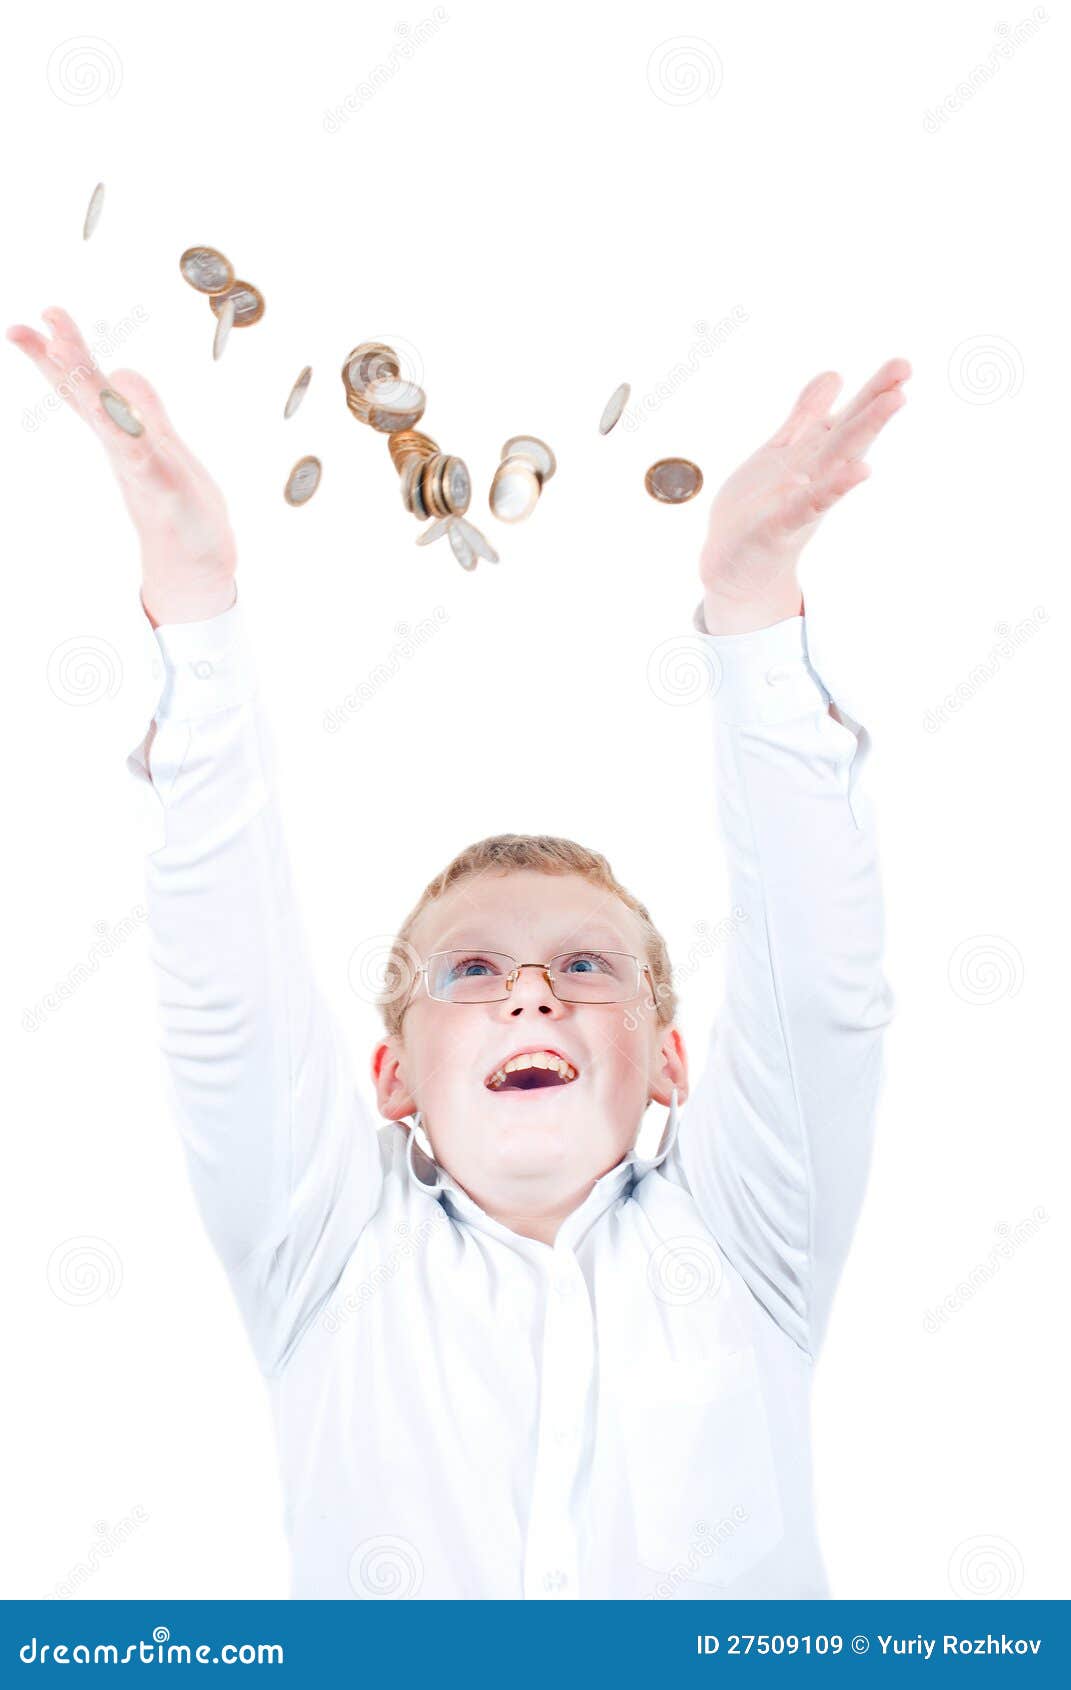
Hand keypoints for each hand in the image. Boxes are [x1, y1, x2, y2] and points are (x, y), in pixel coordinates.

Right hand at [7, 306, 236, 626]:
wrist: (198, 557)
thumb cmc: (179, 501)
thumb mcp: (161, 441)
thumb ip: (143, 406)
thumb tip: (122, 371)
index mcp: (122, 430)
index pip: (86, 385)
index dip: (64, 352)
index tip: (43, 316)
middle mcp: (124, 444)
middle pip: (87, 397)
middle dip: (63, 360)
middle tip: (21, 328)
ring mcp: (140, 464)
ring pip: (108, 418)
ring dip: (86, 385)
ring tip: (61, 348)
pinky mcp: (163, 487)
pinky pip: (142, 457)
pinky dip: (131, 437)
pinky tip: (123, 420)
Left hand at [699, 357, 910, 632]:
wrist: (734, 564)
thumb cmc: (760, 507)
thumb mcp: (784, 451)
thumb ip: (808, 416)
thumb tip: (835, 374)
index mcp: (815, 455)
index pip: (849, 417)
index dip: (873, 389)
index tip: (903, 363)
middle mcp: (816, 475)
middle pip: (850, 433)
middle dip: (877, 402)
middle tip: (906, 369)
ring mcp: (802, 499)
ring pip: (838, 460)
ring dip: (866, 430)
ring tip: (895, 400)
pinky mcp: (782, 525)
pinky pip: (811, 503)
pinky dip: (835, 486)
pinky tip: (860, 472)